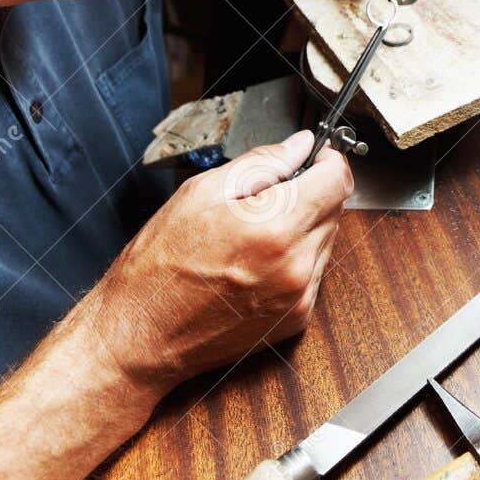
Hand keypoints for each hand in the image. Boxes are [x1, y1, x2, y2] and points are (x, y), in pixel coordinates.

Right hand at [75, 132, 352, 406]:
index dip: (328, 161)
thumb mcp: (201, 193)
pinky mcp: (296, 318)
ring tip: (254, 232)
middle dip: (310, 192)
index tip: (315, 157)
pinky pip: (313, 273)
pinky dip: (295, 258)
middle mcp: (295, 265)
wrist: (142, 334)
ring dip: (303, 226)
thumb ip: (261, 164)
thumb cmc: (161, 266)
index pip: (337, 181)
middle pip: (334, 210)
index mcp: (275, 227)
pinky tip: (257, 259)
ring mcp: (299, 297)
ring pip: (325, 240)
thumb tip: (299, 145)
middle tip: (268, 195)